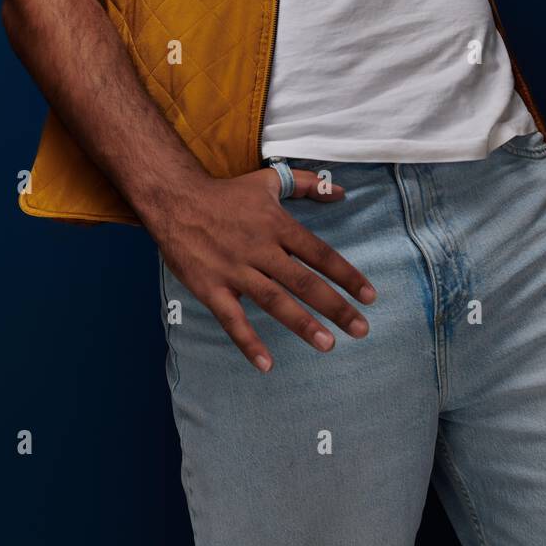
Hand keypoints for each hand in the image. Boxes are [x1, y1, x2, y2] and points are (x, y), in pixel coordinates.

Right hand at [157, 165, 376, 371]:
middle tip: (361, 329)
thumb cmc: (226, 193)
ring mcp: (235, 269)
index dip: (346, 275)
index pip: (319, 253)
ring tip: (328, 345)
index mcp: (276, 224)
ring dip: (302, 324)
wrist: (175, 199)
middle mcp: (259, 248)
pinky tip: (266, 364)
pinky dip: (248, 342)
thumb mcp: (268, 181)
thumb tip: (340, 191)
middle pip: (303, 281)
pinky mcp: (211, 287)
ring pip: (274, 300)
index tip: (370, 296)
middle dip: (335, 306)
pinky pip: (232, 319)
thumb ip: (307, 184)